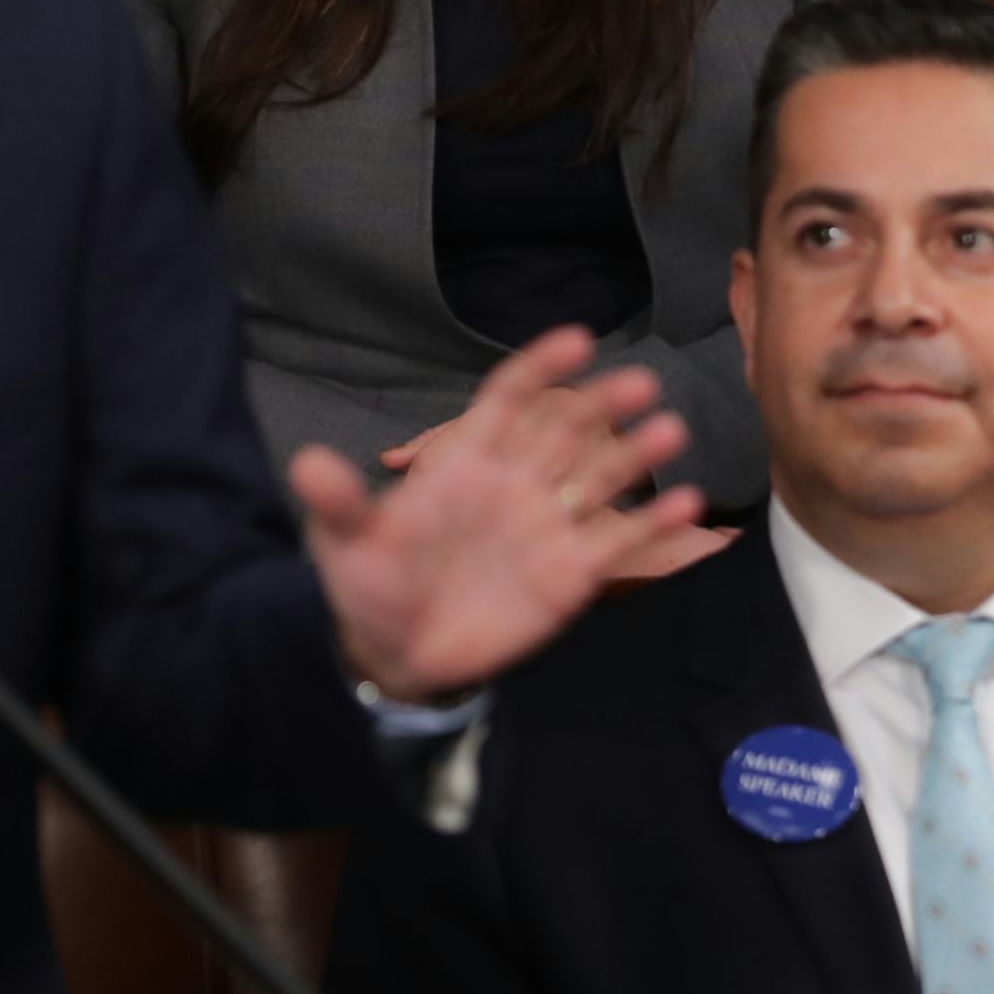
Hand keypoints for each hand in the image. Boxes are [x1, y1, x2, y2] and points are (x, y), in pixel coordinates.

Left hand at [290, 327, 708, 703]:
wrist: (399, 653)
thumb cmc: (371, 589)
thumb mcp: (345, 545)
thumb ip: (337, 504)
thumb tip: (306, 463)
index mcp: (465, 464)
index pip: (507, 401)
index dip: (539, 368)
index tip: (576, 340)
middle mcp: (515, 484)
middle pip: (566, 431)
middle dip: (602, 404)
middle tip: (639, 384)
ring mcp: (546, 526)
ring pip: (599, 479)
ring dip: (635, 455)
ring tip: (669, 433)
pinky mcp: (570, 574)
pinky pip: (618, 542)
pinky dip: (653, 524)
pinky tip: (687, 505)